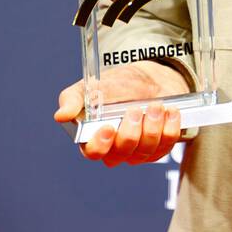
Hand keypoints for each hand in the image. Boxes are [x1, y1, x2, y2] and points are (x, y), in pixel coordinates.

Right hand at [53, 60, 195, 166]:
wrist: (148, 78)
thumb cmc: (116, 85)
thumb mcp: (90, 87)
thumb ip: (73, 100)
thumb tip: (61, 115)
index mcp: (94, 137)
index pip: (93, 152)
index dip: (100, 145)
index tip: (108, 127)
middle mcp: (117, 148)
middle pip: (122, 153)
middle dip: (130, 132)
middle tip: (133, 109)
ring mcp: (140, 150)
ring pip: (146, 150)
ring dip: (152, 127)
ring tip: (155, 105)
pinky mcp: (161, 146)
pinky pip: (167, 144)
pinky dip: (170, 127)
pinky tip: (170, 111)